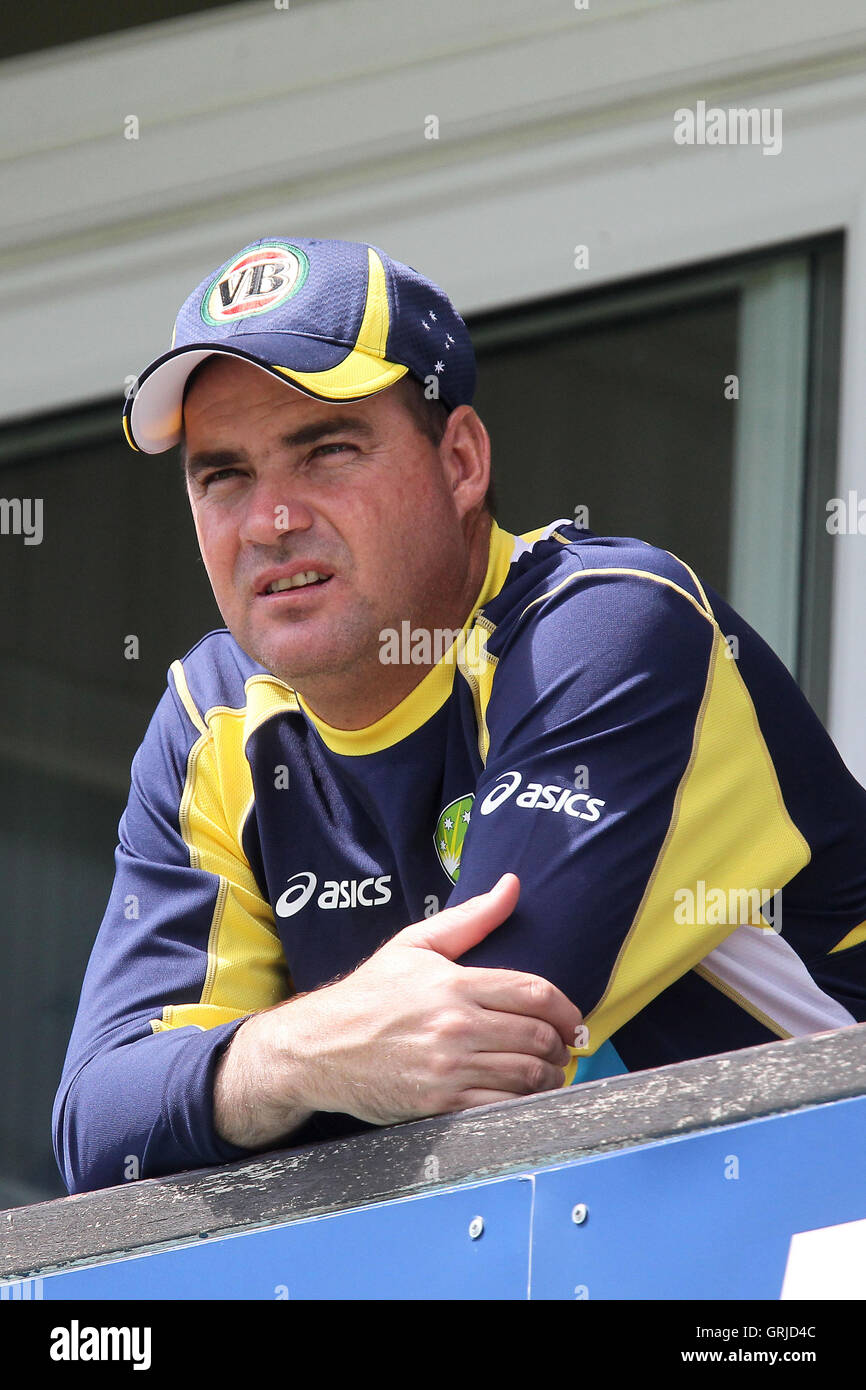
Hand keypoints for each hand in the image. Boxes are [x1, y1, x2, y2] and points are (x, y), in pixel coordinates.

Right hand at [277, 872, 582, 1124]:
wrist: (318, 1048)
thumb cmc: (369, 995)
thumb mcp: (415, 944)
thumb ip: (471, 917)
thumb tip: (511, 885)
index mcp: (454, 983)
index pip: (534, 992)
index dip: (565, 1009)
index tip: (571, 1019)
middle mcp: (455, 1025)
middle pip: (537, 1036)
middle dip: (560, 1046)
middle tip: (561, 1049)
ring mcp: (448, 1067)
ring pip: (526, 1075)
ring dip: (549, 1077)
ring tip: (548, 1074)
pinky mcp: (439, 1104)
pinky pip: (500, 1107)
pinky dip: (523, 1105)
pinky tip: (523, 1097)